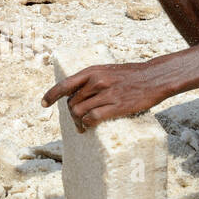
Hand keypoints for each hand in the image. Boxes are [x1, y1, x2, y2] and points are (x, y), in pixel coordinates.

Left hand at [41, 61, 167, 132]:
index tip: (44, 103)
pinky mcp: (117, 106)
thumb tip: (76, 95)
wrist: (154, 77)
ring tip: (82, 128)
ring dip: (78, 123)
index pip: (65, 84)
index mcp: (93, 71)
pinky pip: (92, 118)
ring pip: (79, 112)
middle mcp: (97, 81)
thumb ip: (92, 79)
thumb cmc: (131, 75)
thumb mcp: (108, 70)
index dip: (51, 95)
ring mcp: (107, 93)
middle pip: (72, 102)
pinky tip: (90, 126)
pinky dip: (88, 124)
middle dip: (71, 115)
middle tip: (77, 123)